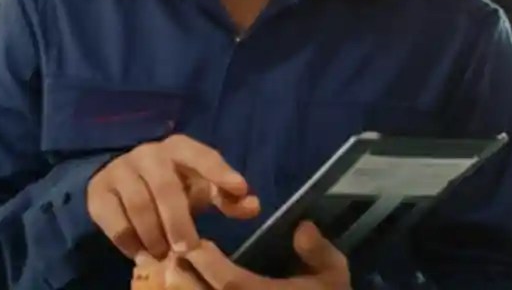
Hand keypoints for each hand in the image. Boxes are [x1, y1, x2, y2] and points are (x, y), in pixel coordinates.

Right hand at [88, 134, 260, 259]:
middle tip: (188, 248)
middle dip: (179, 220)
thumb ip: (227, 197)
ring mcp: (120, 170)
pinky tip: (142, 254)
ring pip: (139, 205)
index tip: (240, 188)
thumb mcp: (200, 187)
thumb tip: (253, 205)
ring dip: (154, 235)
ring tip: (165, 256)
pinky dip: (130, 241)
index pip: (202, 156)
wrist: (120, 181)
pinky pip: (114, 221)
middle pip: (165, 187)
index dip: (220, 172)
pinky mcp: (99, 192)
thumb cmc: (171, 184)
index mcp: (179, 148)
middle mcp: (148, 154)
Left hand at [178, 221, 350, 288]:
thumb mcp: (333, 277)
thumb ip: (318, 252)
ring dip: (178, 289)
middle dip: (181, 273)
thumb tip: (302, 227)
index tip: (202, 243)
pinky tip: (194, 288)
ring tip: (183, 275)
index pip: (228, 281)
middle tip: (182, 256)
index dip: (206, 260)